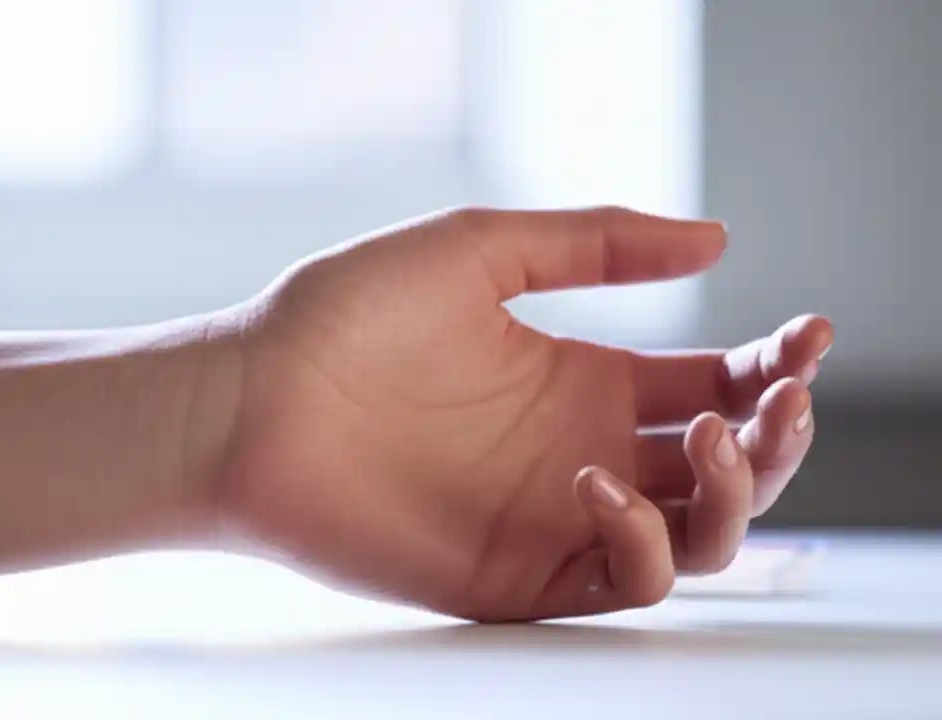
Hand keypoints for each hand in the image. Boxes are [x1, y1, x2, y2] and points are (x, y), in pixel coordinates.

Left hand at [219, 207, 831, 620]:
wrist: (250, 399)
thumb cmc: (344, 318)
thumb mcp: (480, 250)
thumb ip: (595, 242)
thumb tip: (716, 236)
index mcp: (578, 380)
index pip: (710, 385)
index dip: (774, 366)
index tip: (805, 335)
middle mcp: (578, 452)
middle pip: (725, 468)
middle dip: (778, 433)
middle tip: (778, 392)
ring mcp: (551, 518)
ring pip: (700, 536)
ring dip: (735, 490)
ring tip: (708, 429)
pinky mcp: (517, 576)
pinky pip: (625, 581)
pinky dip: (644, 539)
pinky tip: (596, 479)